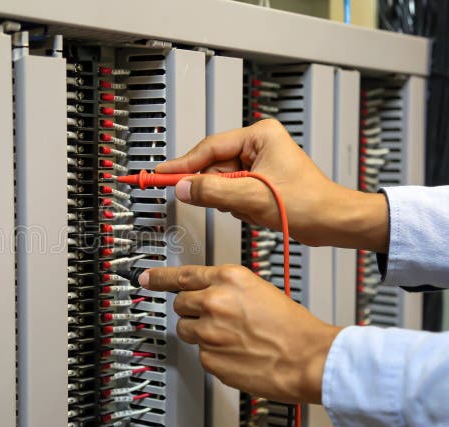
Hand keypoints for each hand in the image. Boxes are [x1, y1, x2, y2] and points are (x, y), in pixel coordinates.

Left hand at [140, 264, 340, 403]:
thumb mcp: (259, 289)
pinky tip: (236, 354)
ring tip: (231, 338)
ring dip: (201, 333)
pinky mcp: (209, 359)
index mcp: (228, 279)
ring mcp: (208, 332)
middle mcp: (213, 302)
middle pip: (181, 304)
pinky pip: (201, 354)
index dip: (160, 278)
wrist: (309, 358)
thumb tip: (210, 293)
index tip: (146, 278)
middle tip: (215, 318)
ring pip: (187, 330)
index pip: (182, 275)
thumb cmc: (293, 327)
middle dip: (193, 311)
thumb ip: (229, 289)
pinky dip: (214, 355)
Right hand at [155, 119, 388, 251]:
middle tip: (209, 200)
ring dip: (229, 200)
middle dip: (215, 189)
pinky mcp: (259, 182)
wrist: (334, 222)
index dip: (182, 165)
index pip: (208, 148)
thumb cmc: (310, 203)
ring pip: (221, 183)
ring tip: (251, 208)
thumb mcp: (252, 197)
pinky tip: (254, 212)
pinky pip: (232, 193)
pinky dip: (237, 206)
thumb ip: (213, 191)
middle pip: (213, 167)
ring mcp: (259, 164)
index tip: (161, 174)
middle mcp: (258, 145)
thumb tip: (184, 187)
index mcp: (259, 136)